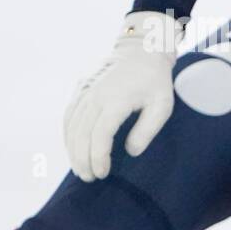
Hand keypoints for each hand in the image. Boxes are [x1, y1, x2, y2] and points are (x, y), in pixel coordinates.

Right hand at [64, 11, 181, 180]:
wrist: (141, 52)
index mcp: (116, 100)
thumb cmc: (155, 82)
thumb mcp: (162, 106)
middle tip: (89, 177)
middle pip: (81, 133)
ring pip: (72, 125)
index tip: (102, 173)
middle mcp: (95, 95)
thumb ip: (147, 130)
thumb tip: (131, 152)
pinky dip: (68, 134)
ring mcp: (85, 91)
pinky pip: (69, 115)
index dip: (98, 157)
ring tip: (80, 169)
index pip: (100, 134)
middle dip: (82, 159)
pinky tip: (72, 148)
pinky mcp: (80, 89)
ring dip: (72, 149)